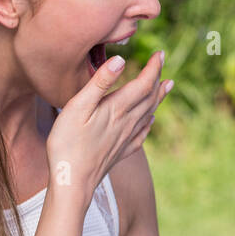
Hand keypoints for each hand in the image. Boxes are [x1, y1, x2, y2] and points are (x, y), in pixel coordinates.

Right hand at [45, 51, 171, 202]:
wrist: (72, 181)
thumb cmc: (67, 143)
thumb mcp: (77, 107)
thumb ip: (99, 83)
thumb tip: (121, 60)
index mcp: (117, 109)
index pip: (143, 84)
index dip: (154, 68)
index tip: (160, 53)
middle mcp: (126, 123)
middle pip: (149, 98)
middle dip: (157, 78)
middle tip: (162, 63)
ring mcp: (125, 139)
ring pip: (148, 113)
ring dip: (157, 97)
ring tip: (166, 86)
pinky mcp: (120, 152)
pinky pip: (141, 134)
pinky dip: (148, 122)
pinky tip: (150, 121)